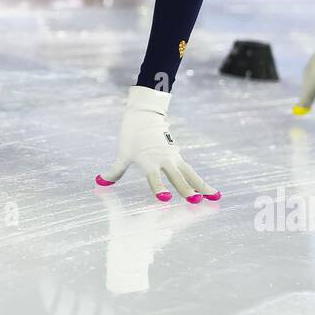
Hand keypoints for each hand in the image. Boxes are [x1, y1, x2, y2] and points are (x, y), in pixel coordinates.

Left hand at [97, 86, 218, 203]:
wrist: (145, 113)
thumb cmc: (131, 134)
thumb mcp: (123, 153)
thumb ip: (114, 171)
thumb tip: (99, 183)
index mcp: (148, 160)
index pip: (154, 177)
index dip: (159, 188)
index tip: (164, 198)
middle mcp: (163, 159)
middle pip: (177, 177)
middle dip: (186, 189)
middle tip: (194, 202)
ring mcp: (173, 157)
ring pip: (190, 174)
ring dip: (202, 186)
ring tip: (215, 198)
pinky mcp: (179, 156)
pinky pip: (192, 172)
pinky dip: (201, 182)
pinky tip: (211, 193)